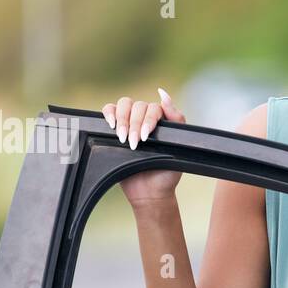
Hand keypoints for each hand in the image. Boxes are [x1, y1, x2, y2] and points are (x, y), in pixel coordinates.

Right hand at [107, 88, 186, 206]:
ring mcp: (130, 121)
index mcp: (162, 120)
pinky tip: (110, 124)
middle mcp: (146, 118)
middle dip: (134, 125)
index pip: (153, 108)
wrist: (150, 192)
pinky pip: (108, 110)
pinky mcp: (114, 127)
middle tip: (134, 144)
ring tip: (123, 139)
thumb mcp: (178, 147)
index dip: (148, 120)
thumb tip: (163, 95)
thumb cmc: (167, 172)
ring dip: (121, 120)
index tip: (146, 137)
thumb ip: (177, 120)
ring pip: (123, 105)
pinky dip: (108, 113)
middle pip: (137, 106)